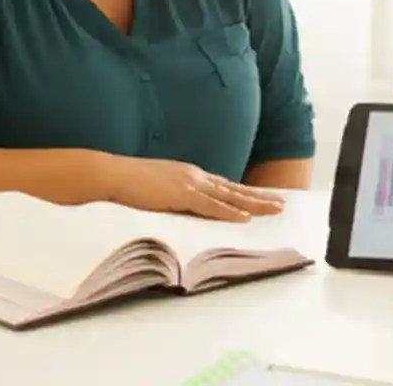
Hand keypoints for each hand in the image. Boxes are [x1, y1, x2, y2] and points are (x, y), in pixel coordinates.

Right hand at [100, 154, 284, 221]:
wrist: (110, 174)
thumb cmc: (129, 184)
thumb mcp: (159, 188)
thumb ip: (175, 196)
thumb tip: (185, 208)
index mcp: (189, 175)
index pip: (224, 185)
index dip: (245, 192)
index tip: (263, 197)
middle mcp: (194, 176)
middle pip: (234, 189)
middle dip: (259, 197)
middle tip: (282, 203)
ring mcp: (189, 184)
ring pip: (229, 197)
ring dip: (254, 204)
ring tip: (275, 209)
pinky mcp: (180, 195)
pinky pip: (210, 207)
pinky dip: (229, 213)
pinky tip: (245, 218)